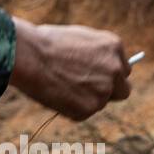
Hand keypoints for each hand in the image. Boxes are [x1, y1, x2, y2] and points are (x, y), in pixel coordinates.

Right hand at [9, 18, 130, 120]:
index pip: (123, 69)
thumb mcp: (79, 39)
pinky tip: (56, 95)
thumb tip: (96, 68)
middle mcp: (115, 69)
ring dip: (85, 100)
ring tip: (60, 87)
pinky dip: (71, 109)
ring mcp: (104, 90)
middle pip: (123, 90)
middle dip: (109, 93)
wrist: (31, 56)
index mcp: (113, 47)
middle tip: (88, 92)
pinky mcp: (90, 108)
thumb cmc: (46, 43)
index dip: (109, 75)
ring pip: (100, 103)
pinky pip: (83, 113)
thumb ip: (95, 54)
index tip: (98, 78)